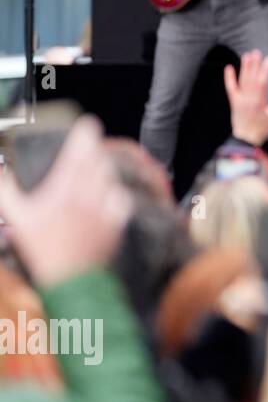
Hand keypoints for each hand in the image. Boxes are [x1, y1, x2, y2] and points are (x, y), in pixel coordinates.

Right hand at [0, 117, 131, 287]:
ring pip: (111, 179)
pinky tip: (107, 196)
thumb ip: (7, 191)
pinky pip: (121, 200)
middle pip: (98, 162)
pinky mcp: (116, 223)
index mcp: (65, 189)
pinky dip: (115, 194)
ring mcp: (105, 208)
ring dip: (104, 171)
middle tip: (89, 148)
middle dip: (95, 151)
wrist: (72, 278)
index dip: (85, 135)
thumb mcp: (17, 217)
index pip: (79, 153)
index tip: (88, 124)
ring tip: (95, 170)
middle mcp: (89, 195)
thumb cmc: (43, 248)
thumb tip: (1, 173)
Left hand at [224, 50, 267, 146]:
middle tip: (258, 53)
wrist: (246, 138)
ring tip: (248, 55)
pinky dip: (229, 77)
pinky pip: (231, 87)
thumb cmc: (263, 129)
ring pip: (242, 80)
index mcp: (258, 102)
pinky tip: (228, 68)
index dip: (266, 70)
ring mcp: (240, 99)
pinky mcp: (234, 101)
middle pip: (251, 78)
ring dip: (245, 67)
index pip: (262, 82)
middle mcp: (248, 99)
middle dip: (255, 64)